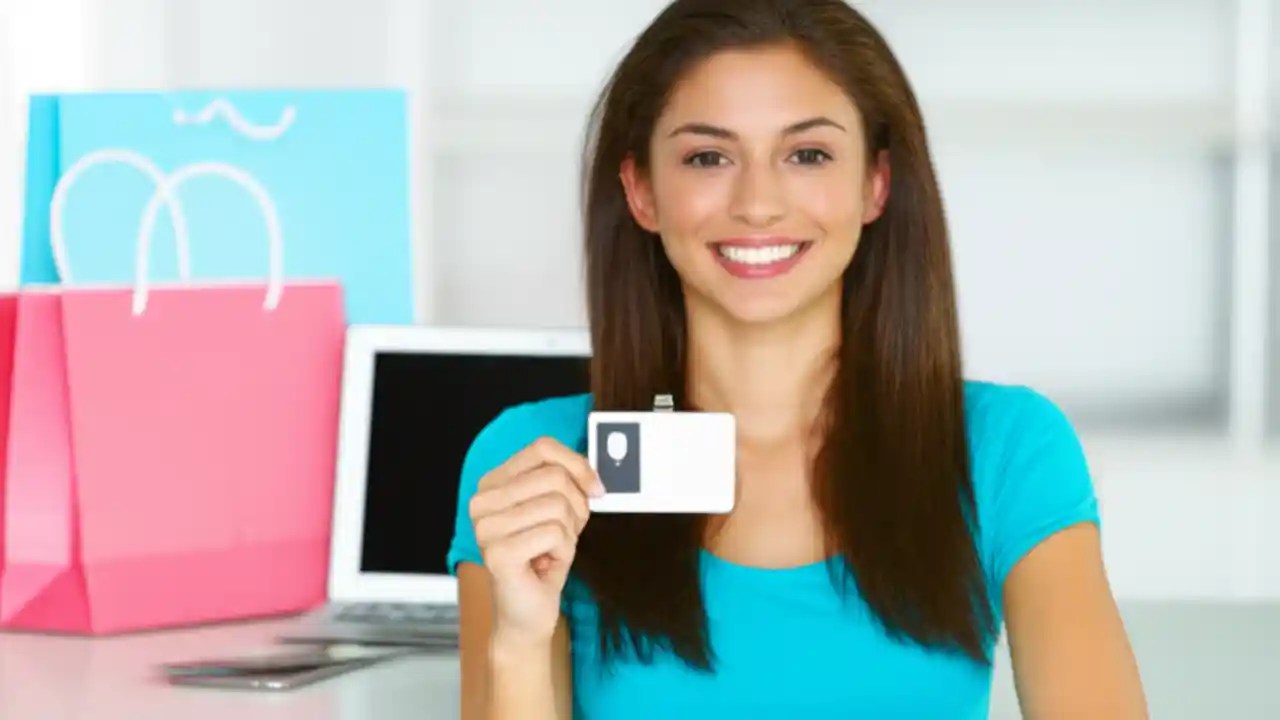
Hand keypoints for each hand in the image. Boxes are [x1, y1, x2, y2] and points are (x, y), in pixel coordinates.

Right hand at [469, 436, 604, 647]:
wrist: (528, 614)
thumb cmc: (543, 559)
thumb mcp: (557, 509)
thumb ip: (566, 480)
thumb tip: (592, 471)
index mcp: (493, 484)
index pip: (542, 447)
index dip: (577, 464)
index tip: (595, 489)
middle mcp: (482, 501)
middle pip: (553, 476)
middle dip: (576, 506)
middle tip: (566, 533)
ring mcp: (486, 527)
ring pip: (557, 505)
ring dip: (569, 532)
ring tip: (552, 550)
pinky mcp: (497, 553)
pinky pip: (555, 533)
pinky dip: (564, 551)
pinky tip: (547, 564)